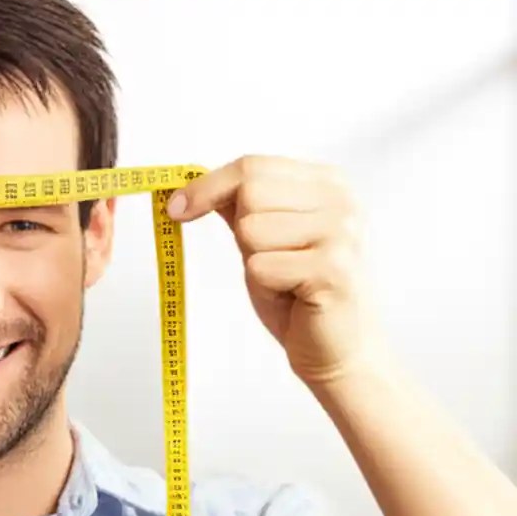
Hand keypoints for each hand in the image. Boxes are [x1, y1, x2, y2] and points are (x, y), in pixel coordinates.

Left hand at [166, 155, 389, 386]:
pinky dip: (266, 288)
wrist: (340, 349)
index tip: (175, 208)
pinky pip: (261, 267)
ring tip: (285, 281)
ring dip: (255, 264)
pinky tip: (294, 298)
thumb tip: (188, 184)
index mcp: (327, 184)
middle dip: (242, 232)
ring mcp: (341, 232)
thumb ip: (239, 208)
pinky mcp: (333, 269)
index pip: (252, 166)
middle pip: (250, 191)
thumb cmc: (299, 294)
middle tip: (269, 262)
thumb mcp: (266, 240)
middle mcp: (341, 200)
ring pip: (251, 229)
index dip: (207, 186)